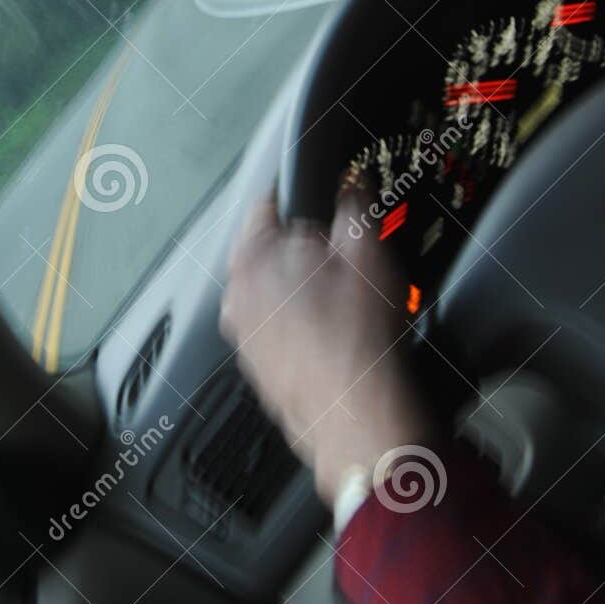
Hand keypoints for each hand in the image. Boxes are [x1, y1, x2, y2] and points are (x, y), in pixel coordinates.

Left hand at [219, 193, 431, 505]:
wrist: (360, 416)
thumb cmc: (360, 339)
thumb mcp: (369, 251)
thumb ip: (354, 206)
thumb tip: (351, 187)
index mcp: (251, 257)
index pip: (267, 203)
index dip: (303, 200)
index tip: (322, 204)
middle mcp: (235, 296)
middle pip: (269, 251)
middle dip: (305, 250)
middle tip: (345, 261)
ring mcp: (243, 336)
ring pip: (274, 294)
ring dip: (304, 291)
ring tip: (347, 304)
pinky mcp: (258, 369)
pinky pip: (278, 332)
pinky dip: (302, 329)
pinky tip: (338, 337)